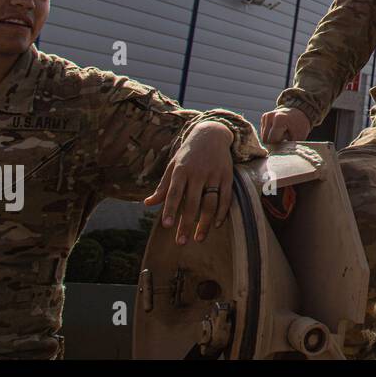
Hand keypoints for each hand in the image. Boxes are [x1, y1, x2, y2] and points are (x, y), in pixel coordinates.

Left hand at [144, 121, 234, 244]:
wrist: (211, 134)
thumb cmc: (188, 154)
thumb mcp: (173, 165)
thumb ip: (163, 186)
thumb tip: (148, 203)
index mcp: (181, 170)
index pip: (174, 193)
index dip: (171, 209)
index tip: (167, 226)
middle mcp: (198, 172)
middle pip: (192, 203)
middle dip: (186, 224)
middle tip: (181, 242)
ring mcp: (214, 174)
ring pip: (210, 203)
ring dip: (204, 223)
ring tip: (198, 238)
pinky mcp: (227, 176)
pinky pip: (225, 198)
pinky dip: (222, 212)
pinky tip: (216, 224)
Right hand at [260, 106, 311, 143]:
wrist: (299, 113)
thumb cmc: (300, 126)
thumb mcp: (299, 137)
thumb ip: (289, 146)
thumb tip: (279, 156)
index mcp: (279, 119)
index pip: (272, 140)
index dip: (277, 146)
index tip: (284, 147)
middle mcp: (270, 116)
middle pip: (265, 139)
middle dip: (274, 143)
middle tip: (284, 140)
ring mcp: (266, 116)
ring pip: (263, 137)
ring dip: (272, 139)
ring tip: (281, 135)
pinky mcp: (264, 117)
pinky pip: (263, 132)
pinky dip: (270, 135)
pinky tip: (278, 131)